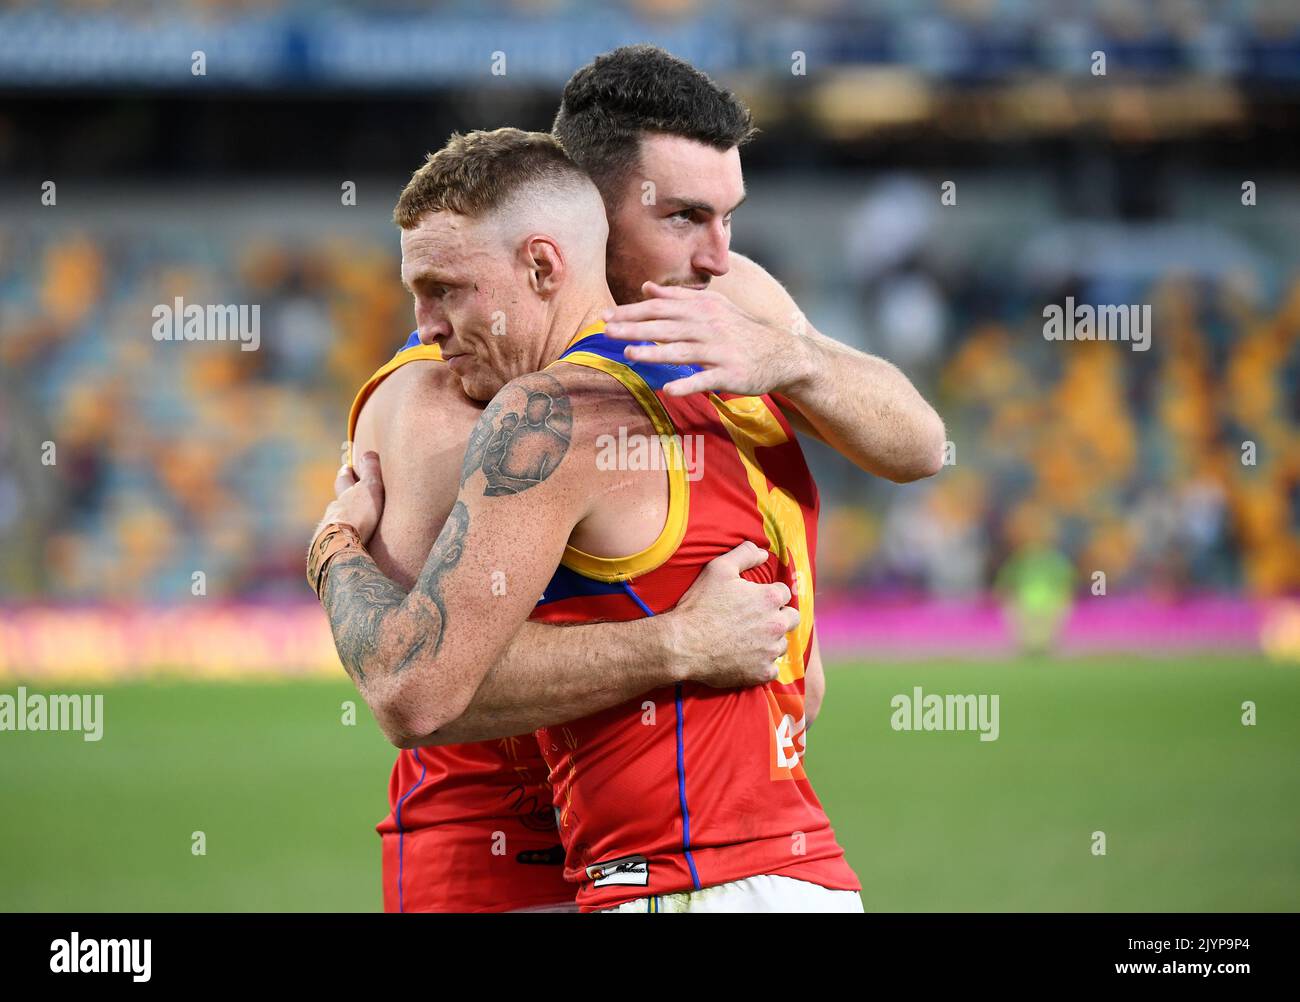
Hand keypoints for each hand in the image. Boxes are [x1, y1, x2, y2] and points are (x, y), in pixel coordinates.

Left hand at [313, 450, 384, 544]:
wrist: (340, 547)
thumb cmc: (358, 516)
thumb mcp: (370, 489)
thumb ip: (370, 472)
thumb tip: (367, 452)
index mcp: (344, 496)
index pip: (344, 479)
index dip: (346, 472)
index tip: (347, 466)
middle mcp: (333, 511)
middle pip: (337, 501)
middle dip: (343, 499)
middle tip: (348, 495)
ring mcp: (329, 530)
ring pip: (336, 522)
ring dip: (343, 522)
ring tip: (353, 527)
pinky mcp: (328, 549)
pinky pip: (336, 541)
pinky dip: (342, 540)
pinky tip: (348, 545)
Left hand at [603, 282, 812, 396]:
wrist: (781, 353)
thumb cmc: (740, 330)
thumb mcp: (713, 307)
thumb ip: (678, 297)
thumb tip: (646, 287)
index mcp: (702, 308)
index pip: (661, 307)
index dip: (632, 311)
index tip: (606, 315)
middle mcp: (709, 326)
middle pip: (667, 326)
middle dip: (635, 328)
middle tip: (607, 331)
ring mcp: (720, 350)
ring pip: (683, 351)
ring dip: (656, 353)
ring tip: (630, 354)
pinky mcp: (730, 374)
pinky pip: (706, 379)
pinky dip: (688, 385)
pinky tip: (668, 389)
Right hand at [667, 540, 800, 687]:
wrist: (683, 643)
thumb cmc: (700, 605)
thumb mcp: (719, 569)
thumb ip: (745, 554)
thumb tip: (764, 552)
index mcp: (770, 597)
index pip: (785, 592)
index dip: (770, 595)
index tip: (755, 600)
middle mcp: (776, 624)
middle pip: (791, 618)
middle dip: (778, 617)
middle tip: (757, 620)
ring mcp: (770, 650)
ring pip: (782, 644)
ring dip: (771, 641)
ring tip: (749, 640)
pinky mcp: (762, 672)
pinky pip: (772, 669)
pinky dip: (762, 665)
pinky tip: (746, 659)